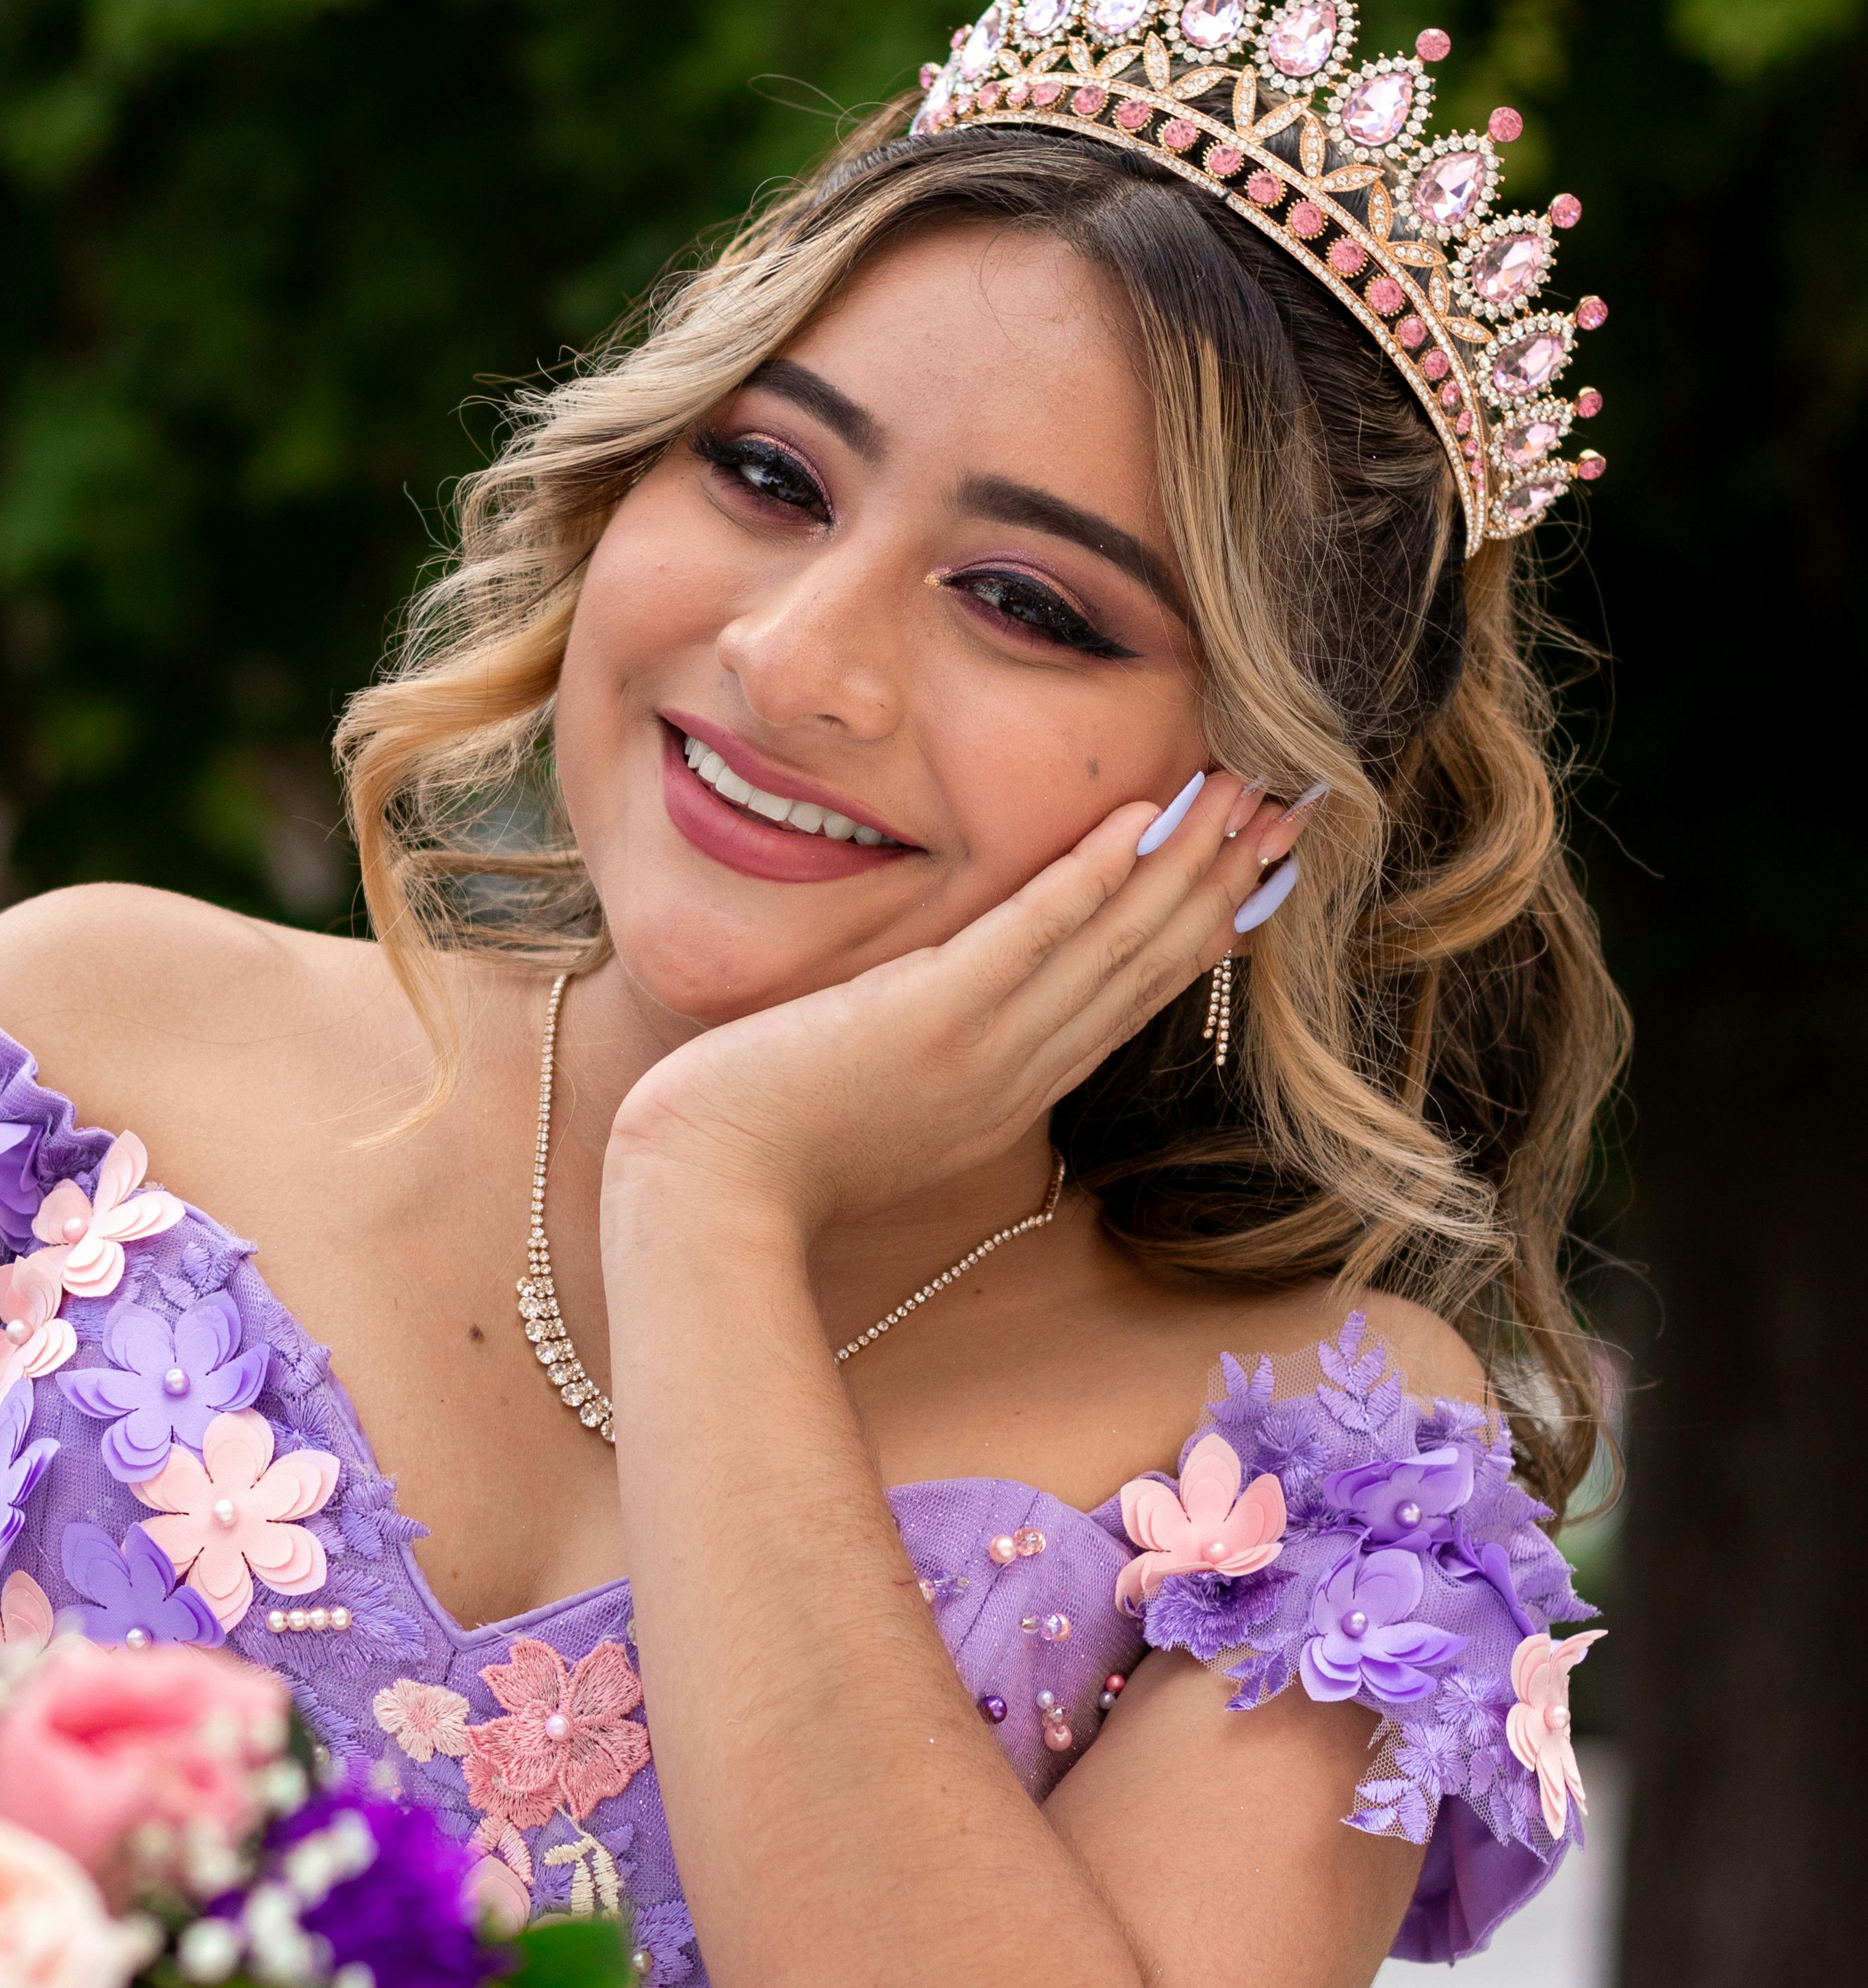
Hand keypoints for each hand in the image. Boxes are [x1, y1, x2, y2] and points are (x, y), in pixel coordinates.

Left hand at [601, 771, 1312, 1237]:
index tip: (1251, 875)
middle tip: (1284, 813)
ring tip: (1244, 793)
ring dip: (1182, 865)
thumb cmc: (766, 1150)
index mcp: (1007, 1097)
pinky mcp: (929, 1023)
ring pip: (1108, 949)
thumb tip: (951, 1008)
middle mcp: (1014, 1078)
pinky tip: (1138, 825)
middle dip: (1218, 885)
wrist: (704, 1194)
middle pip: (1142, 970)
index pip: (1123, 1004)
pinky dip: (1088, 882)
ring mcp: (979, 1052)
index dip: (1196, 934)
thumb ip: (934, 1060)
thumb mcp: (878, 1103)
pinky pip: (1027, 941)